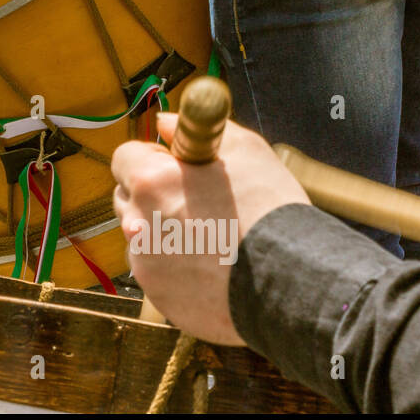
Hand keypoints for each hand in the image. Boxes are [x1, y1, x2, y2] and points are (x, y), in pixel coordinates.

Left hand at [111, 114, 309, 344]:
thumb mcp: (244, 151)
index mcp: (151, 181)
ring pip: (142, 238)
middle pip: (128, 198)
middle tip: (194, 201)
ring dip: (162, 233)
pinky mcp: (159, 296)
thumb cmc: (270, 211)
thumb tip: (166, 123)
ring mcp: (145, 263)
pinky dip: (175, 269)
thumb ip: (194, 131)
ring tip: (210, 239)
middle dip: (152, 195)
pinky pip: (157, 273)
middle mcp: (137, 222)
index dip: (150, 157)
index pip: (124, 157)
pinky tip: (211, 267)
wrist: (294, 281)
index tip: (173, 165)